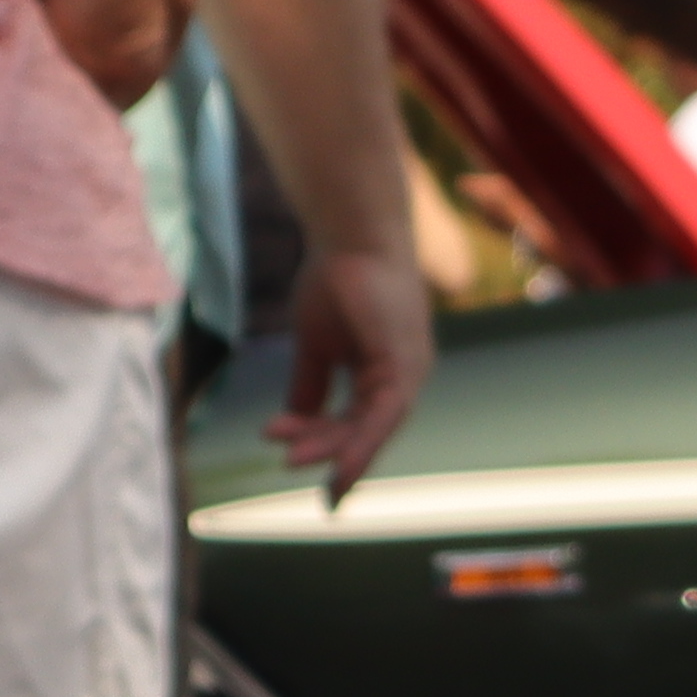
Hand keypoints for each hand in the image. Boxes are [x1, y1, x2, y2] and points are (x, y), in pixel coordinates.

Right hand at [268, 248, 433, 502]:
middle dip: (325, 448)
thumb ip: (310, 383)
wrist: (349, 233)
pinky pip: (385, 415)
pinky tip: (335, 460)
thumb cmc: (335, 276)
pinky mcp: (405, 363)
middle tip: (286, 464)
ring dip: (334, 447)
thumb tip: (295, 420)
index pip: (359, 420)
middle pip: (366, 429)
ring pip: (374, 428)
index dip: (329, 443)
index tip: (292, 461)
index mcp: (386, 371)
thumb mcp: (316, 343)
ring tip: (292, 460)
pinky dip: (361, 441)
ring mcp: (410, 370)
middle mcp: (404, 376)